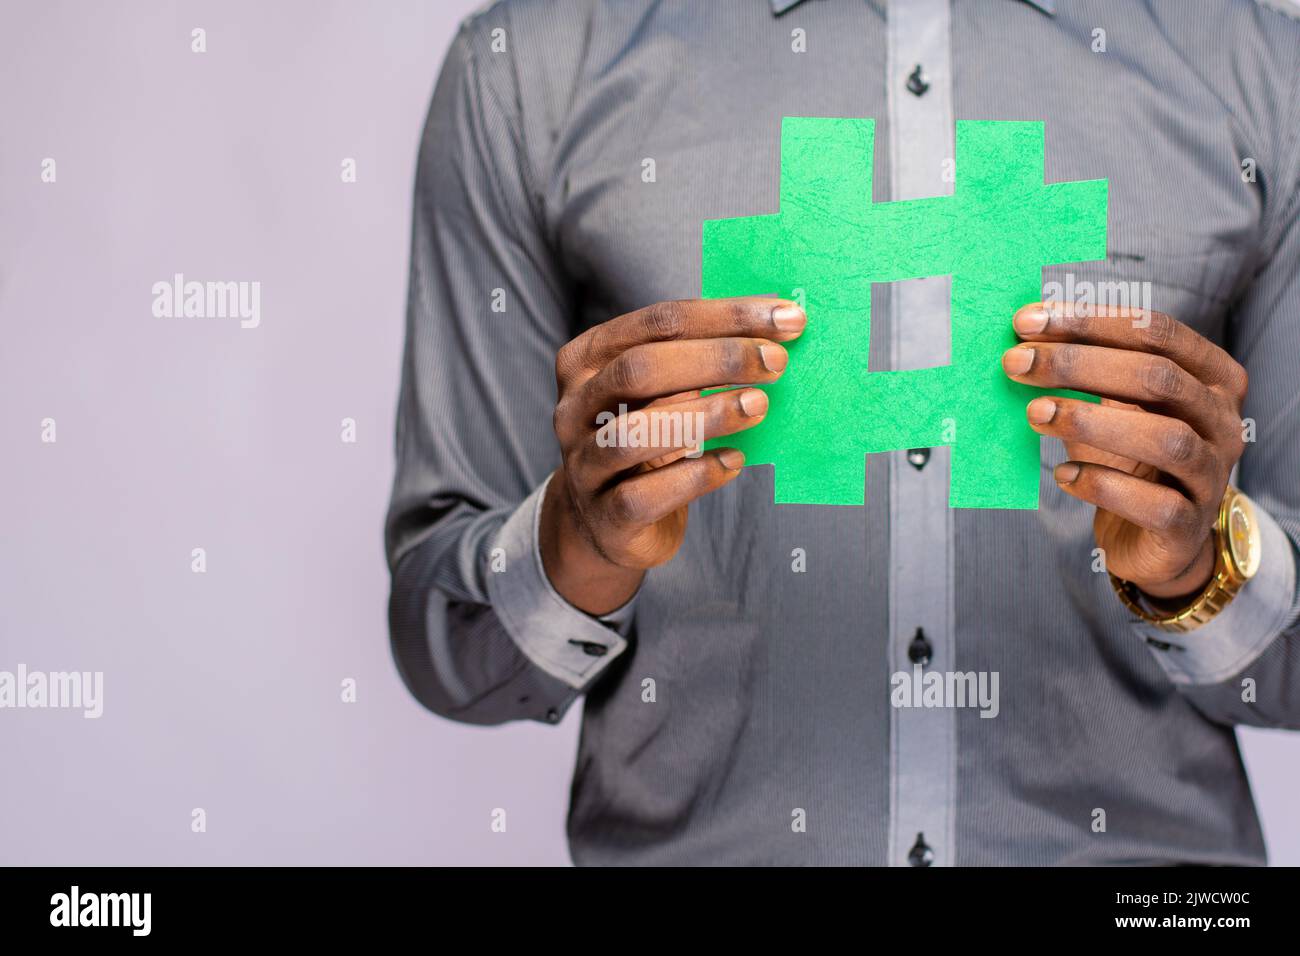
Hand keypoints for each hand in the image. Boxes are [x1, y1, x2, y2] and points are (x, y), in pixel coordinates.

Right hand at [541, 297, 805, 613]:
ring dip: (707, 415)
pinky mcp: (604, 516)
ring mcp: (583, 463)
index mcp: (588, 359)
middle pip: (641, 368)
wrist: (605, 523)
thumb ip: (698, 363)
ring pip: (636, 432)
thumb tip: (775, 333)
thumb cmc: (646, 442)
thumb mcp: (660, 394)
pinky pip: (646, 494)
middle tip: (776, 362)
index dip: (726, 316)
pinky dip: (697, 475)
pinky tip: (735, 461)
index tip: (786, 317)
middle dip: (717, 359)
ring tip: (758, 406)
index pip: (659, 322)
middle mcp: (575, 407)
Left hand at [1003, 302, 1247, 600]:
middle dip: (1078, 364)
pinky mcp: (1189, 525)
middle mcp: (1223, 421)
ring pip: (1165, 439)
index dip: (1089, 322)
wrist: (1154, 540)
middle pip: (1157, 378)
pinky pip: (1154, 503)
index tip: (1025, 322)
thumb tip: (1021, 334)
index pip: (1155, 331)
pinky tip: (1063, 475)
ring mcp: (1212, 474)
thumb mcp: (1113, 407)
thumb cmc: (1127, 459)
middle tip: (1015, 363)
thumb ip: (1085, 371)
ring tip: (1034, 414)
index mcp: (1211, 376)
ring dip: (1090, 421)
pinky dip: (1103, 484)